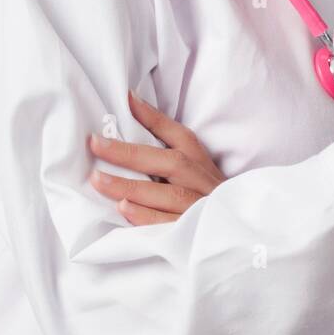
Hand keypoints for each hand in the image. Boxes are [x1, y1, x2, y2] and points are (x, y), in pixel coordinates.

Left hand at [88, 88, 225, 224]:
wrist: (237, 235)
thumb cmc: (203, 195)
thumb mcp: (194, 167)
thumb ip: (164, 140)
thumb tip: (131, 104)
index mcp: (200, 161)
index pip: (179, 135)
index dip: (154, 118)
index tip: (127, 100)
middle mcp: (202, 182)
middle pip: (170, 162)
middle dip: (130, 154)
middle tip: (96, 144)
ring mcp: (200, 209)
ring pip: (168, 196)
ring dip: (131, 187)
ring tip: (98, 180)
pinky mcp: (194, 234)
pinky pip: (168, 226)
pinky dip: (146, 217)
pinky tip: (123, 209)